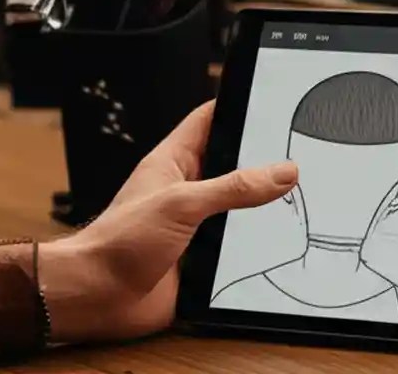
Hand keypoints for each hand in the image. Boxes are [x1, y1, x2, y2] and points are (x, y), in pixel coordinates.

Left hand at [41, 102, 297, 342]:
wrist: (96, 297)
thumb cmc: (118, 242)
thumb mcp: (181, 203)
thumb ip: (233, 188)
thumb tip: (281, 171)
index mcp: (172, 163)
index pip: (208, 121)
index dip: (235, 107)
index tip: (269, 98)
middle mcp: (185, 191)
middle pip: (230, 165)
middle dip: (262, 161)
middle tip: (299, 153)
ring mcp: (193, 225)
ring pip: (238, 208)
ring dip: (262, 208)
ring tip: (301, 197)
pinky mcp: (201, 259)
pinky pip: (236, 248)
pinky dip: (256, 247)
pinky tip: (281, 244)